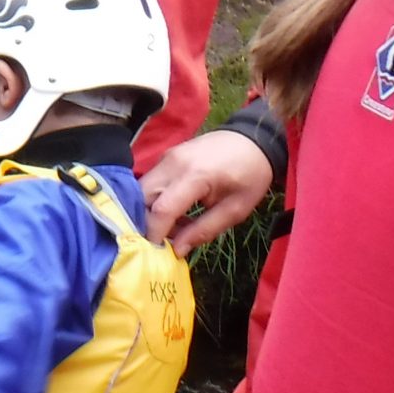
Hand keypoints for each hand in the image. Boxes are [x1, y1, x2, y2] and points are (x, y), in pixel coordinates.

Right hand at [140, 129, 273, 254]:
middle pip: (141, 197)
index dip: (155, 233)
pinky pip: (149, 182)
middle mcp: (173, 164)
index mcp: (195, 176)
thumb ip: (204, 230)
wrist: (252, 140)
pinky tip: (175, 211)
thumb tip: (178, 250)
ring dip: (148, 212)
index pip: (162, 208)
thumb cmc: (250, 176)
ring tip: (173, 226)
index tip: (156, 253)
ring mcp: (166, 157)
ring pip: (141, 189)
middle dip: (145, 222)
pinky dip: (154, 200)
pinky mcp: (164, 157)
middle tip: (161, 241)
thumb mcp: (236, 209)